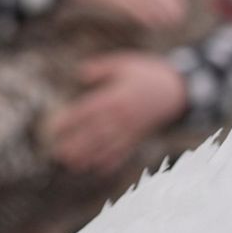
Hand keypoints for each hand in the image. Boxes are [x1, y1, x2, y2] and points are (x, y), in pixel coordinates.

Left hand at [45, 52, 187, 173]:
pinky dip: (110, 162)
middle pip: (95, 134)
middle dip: (76, 145)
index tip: (54, 127)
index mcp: (116, 97)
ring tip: (71, 164)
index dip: (70, 121)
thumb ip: (100, 68)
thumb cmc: (147, 73)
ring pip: (107, 147)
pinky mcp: (139, 138)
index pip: (88, 111)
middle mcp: (122, 117)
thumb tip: (80, 72)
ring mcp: (131, 130)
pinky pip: (124, 153)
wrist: (177, 89)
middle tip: (58, 153)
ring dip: (88, 157)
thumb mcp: (123, 63)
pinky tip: (96, 169)